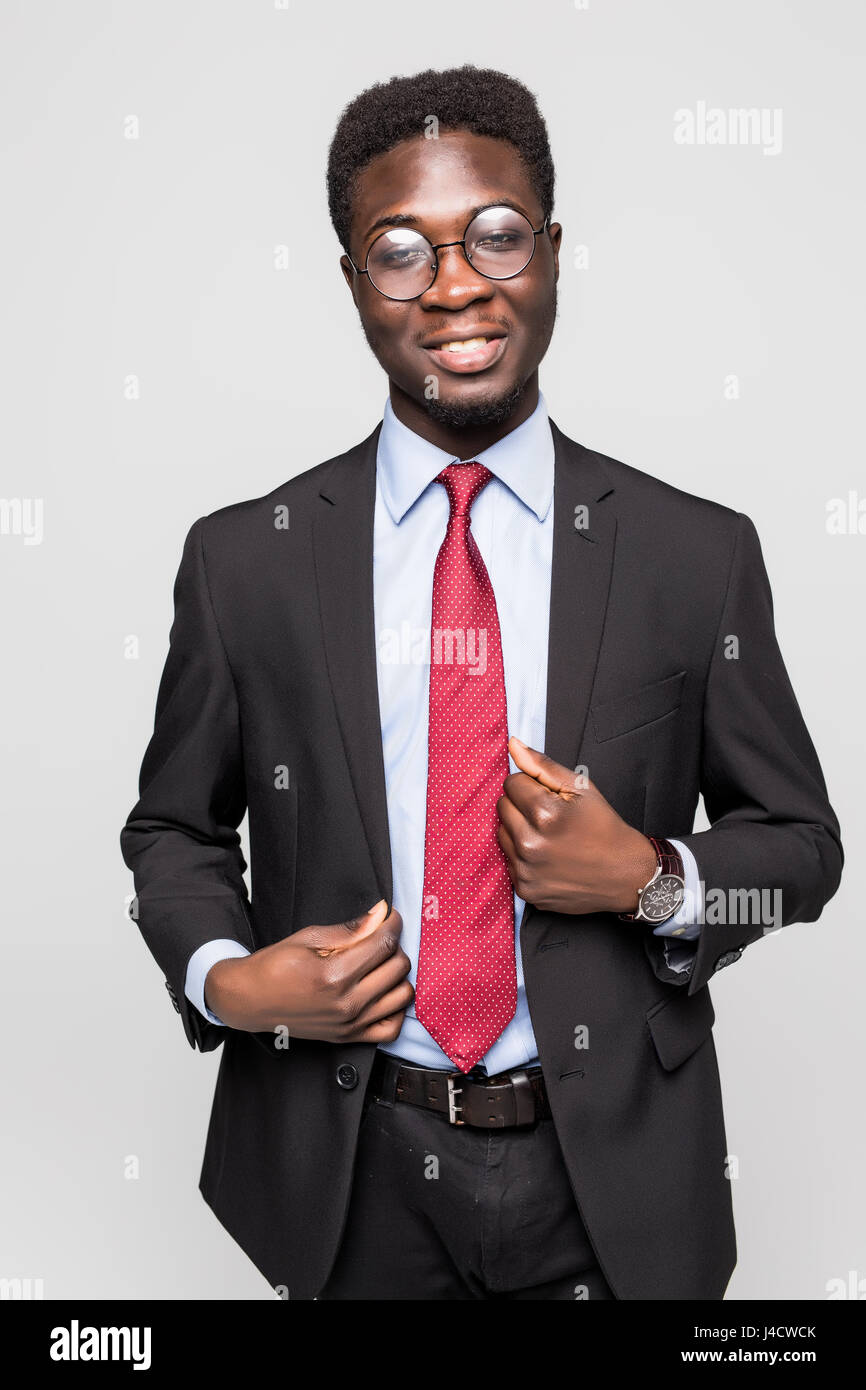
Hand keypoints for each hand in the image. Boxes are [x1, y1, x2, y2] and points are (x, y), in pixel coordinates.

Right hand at [204, 899, 413, 1040]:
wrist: (250, 1000)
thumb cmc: (275, 966)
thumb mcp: (309, 937)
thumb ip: (351, 929)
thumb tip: (380, 913)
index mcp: (334, 975)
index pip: (384, 944)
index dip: (393, 923)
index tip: (391, 916)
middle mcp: (346, 1002)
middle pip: (397, 966)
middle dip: (394, 944)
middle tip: (379, 937)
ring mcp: (350, 1023)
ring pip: (403, 995)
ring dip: (397, 974)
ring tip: (380, 963)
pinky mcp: (348, 1037)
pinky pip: (392, 1028)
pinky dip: (396, 1009)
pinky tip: (383, 992)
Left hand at [496, 737, 657, 915]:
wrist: (625, 874)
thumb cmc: (604, 827)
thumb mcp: (581, 788)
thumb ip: (542, 765)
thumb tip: (512, 745)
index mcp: (544, 814)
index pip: (511, 784)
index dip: (531, 787)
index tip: (551, 798)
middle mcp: (530, 845)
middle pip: (502, 808)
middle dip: (522, 807)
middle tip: (551, 818)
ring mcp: (526, 871)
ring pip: (502, 834)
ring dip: (519, 831)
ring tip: (549, 837)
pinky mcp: (526, 890)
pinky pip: (509, 862)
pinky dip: (524, 857)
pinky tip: (548, 858)